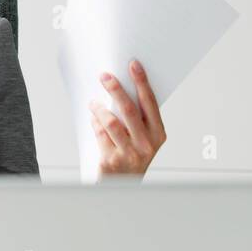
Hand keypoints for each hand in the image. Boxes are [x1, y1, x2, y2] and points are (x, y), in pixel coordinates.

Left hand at [88, 59, 166, 177]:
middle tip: (105, 76)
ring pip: (111, 121)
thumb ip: (137, 117)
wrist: (124, 185)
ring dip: (99, 108)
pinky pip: (99, 134)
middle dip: (116, 89)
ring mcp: (129, 153)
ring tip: (93, 102)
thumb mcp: (143, 137)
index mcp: (158, 134)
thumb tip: (120, 88)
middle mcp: (147, 144)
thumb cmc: (134, 155)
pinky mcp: (111, 160)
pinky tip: (92, 117)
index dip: (142, 82)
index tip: (133, 65)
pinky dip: (94, 122)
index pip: (150, 102)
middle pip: (129, 109)